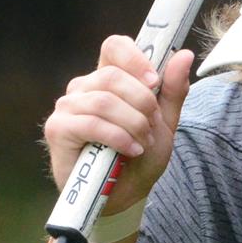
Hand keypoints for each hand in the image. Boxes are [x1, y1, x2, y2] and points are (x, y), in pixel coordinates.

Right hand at [42, 36, 193, 212]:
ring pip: (104, 100)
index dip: (135, 59)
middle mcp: (83, 87)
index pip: (115, 46)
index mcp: (107, 78)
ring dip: (132, 123)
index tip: (154, 82)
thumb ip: (172, 90)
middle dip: (142, 103)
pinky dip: (117, 137)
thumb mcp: (164, 123)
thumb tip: (183, 55)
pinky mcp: (58, 129)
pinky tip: (129, 149)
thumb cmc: (139, 157)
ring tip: (142, 143)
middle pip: (113, 76)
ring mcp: (67, 107)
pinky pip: (90, 123)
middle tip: (152, 127)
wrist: (124, 196)